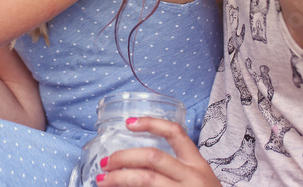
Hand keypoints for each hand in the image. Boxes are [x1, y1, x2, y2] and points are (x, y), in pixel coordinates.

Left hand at [98, 117, 220, 185]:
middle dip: (124, 157)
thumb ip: (175, 169)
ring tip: (103, 179)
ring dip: (119, 177)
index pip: (176, 134)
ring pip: (145, 179)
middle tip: (106, 161)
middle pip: (152, 157)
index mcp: (198, 165)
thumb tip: (135, 160)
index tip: (129, 123)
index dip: (151, 123)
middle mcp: (192, 177)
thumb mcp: (198, 180)